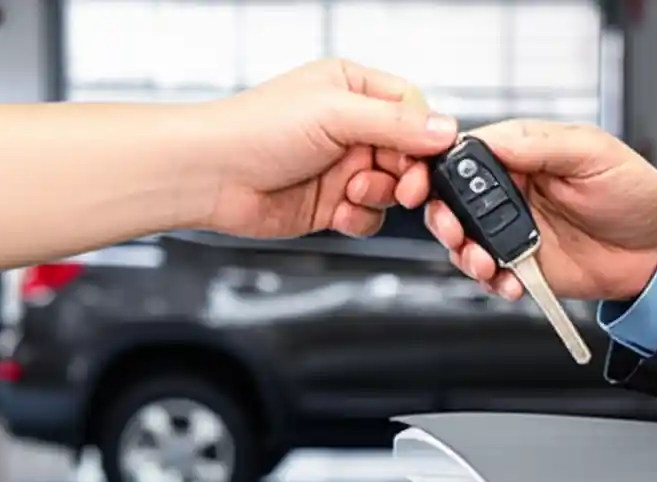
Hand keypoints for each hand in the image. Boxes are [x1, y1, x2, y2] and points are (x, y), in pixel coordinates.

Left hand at [192, 58, 457, 237]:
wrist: (211, 176)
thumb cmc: (254, 130)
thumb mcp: (335, 114)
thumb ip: (396, 123)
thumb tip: (445, 129)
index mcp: (352, 88)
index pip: (413, 109)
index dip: (423, 137)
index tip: (426, 157)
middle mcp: (350, 125)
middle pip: (409, 154)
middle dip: (407, 174)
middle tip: (402, 186)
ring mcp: (341, 166)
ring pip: (393, 188)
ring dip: (378, 196)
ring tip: (348, 191)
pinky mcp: (331, 202)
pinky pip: (370, 215)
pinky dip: (359, 217)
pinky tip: (337, 210)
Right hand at [408, 119, 656, 301]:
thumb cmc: (635, 191)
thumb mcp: (592, 152)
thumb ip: (539, 143)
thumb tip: (490, 137)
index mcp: (523, 156)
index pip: (465, 155)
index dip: (437, 169)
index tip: (423, 184)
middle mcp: (513, 193)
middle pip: (453, 202)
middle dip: (444, 219)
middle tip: (454, 232)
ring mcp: (516, 231)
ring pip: (465, 242)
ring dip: (465, 255)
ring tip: (486, 263)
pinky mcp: (525, 265)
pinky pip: (492, 275)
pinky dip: (492, 282)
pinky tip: (508, 282)